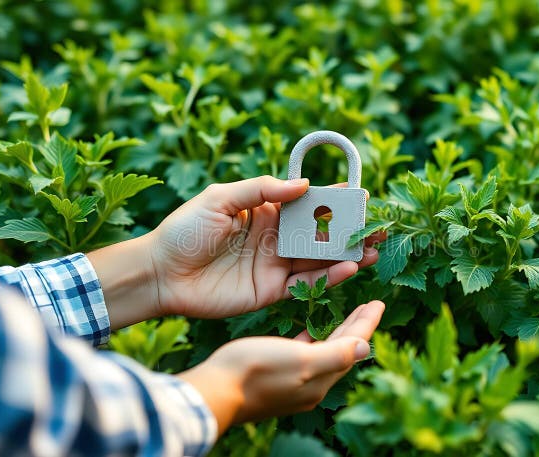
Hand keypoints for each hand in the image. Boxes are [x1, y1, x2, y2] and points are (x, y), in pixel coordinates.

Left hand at [147, 176, 381, 318]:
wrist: (161, 274)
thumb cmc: (184, 231)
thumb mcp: (220, 199)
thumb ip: (261, 190)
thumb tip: (304, 184)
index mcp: (264, 211)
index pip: (306, 202)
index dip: (332, 198)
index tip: (359, 194)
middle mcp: (275, 237)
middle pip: (319, 233)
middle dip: (348, 230)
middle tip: (377, 227)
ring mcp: (274, 265)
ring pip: (318, 260)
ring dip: (345, 255)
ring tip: (371, 250)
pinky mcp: (270, 291)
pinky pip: (305, 284)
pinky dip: (327, 278)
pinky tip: (346, 269)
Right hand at [181, 300, 384, 433]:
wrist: (216, 392)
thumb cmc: (256, 371)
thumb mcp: (300, 360)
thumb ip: (334, 355)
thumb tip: (364, 347)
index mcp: (321, 378)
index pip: (353, 346)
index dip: (367, 323)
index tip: (378, 302)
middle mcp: (312, 383)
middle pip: (342, 349)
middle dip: (356, 326)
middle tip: (369, 305)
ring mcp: (295, 383)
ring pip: (325, 352)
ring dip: (337, 332)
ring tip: (346, 315)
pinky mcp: (277, 379)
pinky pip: (304, 355)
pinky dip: (313, 340)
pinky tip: (310, 331)